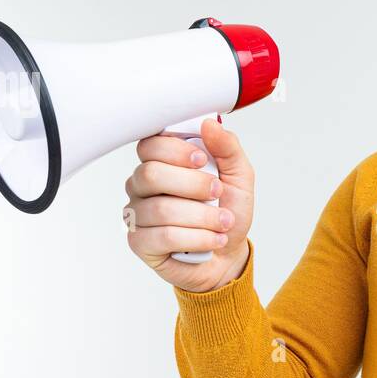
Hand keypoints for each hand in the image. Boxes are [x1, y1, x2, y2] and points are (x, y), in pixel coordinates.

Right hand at [123, 116, 253, 292]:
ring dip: (202, 217)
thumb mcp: (239, 176)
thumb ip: (227, 147)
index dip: (176, 150)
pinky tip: (213, 240)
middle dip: (193, 185)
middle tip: (217, 193)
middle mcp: (142, 185)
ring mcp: (137, 214)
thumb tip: (209, 124)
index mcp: (161, 162)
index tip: (202, 160)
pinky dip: (197, 238)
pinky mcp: (139, 242)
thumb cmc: (227, 211)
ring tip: (224, 222)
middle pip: (151, 174)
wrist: (229, 253)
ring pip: (160, 209)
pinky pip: (163, 237)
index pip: (151, 145)